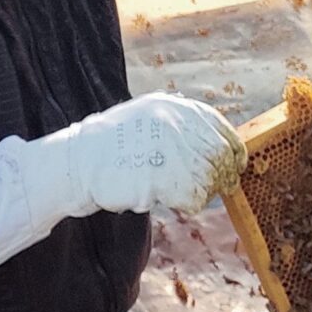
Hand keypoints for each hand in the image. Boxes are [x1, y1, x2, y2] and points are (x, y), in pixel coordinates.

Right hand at [21, 92, 246, 219]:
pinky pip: (196, 199)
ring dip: (201, 192)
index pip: (222, 129)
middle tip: (212, 189)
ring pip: (211, 179)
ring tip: (176, 192)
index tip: (234, 166)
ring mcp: (173, 149)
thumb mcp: (144, 117)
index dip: (233, 151)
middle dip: (220, 175)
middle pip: (219, 155)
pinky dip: (187, 205)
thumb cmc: (109, 145)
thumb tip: (213, 140)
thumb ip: (177, 123)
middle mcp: (177, 124)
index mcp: (174, 106)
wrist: (77, 163)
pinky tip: (167, 200)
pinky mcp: (167, 177)